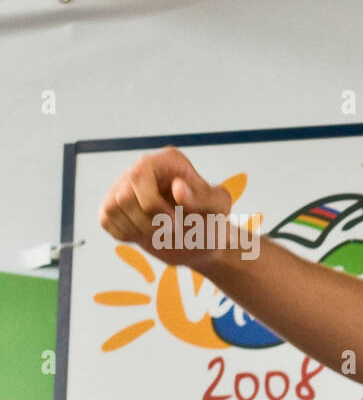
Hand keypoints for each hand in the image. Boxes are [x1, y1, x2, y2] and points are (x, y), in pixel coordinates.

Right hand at [98, 145, 234, 269]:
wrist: (202, 239)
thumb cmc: (212, 218)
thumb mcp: (218, 209)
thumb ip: (204, 198)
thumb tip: (178, 188)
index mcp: (167, 160)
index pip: (139, 175)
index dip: (152, 205)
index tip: (175, 222)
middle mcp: (141, 169)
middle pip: (123, 197)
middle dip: (147, 222)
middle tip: (171, 232)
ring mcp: (124, 186)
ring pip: (112, 209)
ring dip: (139, 230)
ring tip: (162, 234)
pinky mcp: (114, 205)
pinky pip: (106, 220)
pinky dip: (127, 234)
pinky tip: (147, 234)